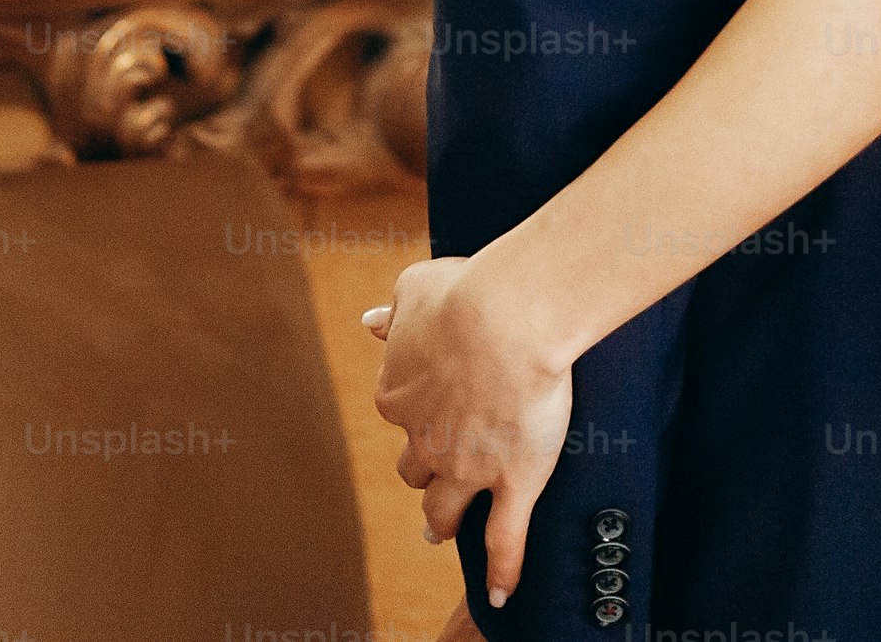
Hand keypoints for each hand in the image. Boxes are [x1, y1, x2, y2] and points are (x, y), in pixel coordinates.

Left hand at [365, 253, 574, 611]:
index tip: (426, 411)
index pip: (396, 413)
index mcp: (397, 393)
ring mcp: (468, 467)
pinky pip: (503, 540)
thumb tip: (369, 321)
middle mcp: (424, 439)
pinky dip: (502, 570)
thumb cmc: (466, 293)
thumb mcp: (416, 289)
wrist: (507, 318)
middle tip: (432, 480)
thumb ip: (395, 312)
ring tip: (443, 532)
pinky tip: (502, 592)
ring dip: (443, 522)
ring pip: (445, 509)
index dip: (413, 413)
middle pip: (414, 469)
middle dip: (423, 473)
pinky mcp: (511, 483)